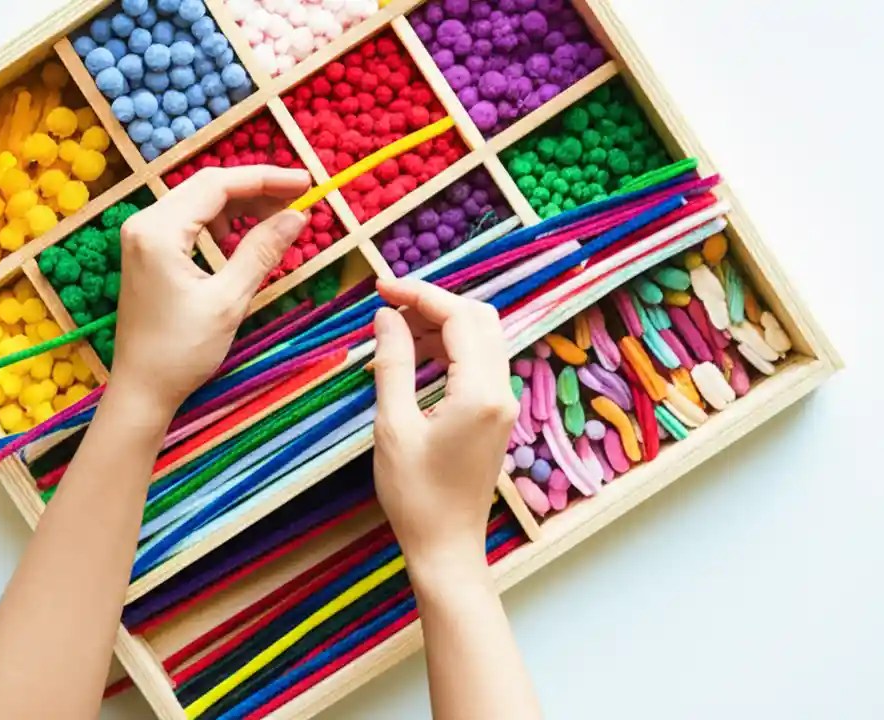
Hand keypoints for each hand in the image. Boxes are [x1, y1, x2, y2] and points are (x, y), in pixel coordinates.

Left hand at [108, 166, 310, 415]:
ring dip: (240, 205)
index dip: (265, 178)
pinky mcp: (147, 252)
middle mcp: (144, 223)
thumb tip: (297, 215)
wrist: (142, 388)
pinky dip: (221, 223)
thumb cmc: (181, 351)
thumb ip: (261, 251)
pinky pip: (189, 222)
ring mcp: (142, 237)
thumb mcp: (228, 300)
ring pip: (199, 202)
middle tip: (299, 197)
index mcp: (159, 231)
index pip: (218, 184)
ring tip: (278, 218)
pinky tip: (243, 237)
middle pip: (208, 187)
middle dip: (255, 188)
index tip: (305, 182)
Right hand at [371, 278, 517, 576]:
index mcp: (479, 391)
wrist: (446, 547)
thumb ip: (393, 363)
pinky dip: (450, 349)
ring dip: (442, 325)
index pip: (458, 317)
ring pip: (482, 338)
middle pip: (479, 318)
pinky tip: (415, 358)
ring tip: (396, 331)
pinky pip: (480, 363)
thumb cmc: (415, 495)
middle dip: (434, 303)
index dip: (419, 294)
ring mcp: (504, 403)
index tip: (380, 287)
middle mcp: (502, 390)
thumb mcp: (393, 426)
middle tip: (389, 306)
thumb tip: (386, 316)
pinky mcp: (497, 415)